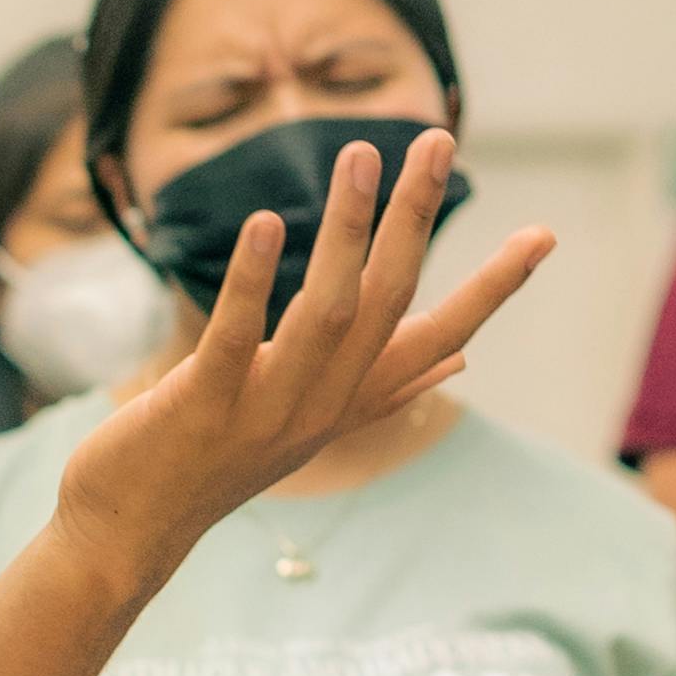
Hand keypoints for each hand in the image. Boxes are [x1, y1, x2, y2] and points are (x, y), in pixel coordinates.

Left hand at [51, 132, 553, 609]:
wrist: (129, 536)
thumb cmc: (214, 466)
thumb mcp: (311, 425)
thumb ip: (383, 387)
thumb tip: (461, 358)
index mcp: (349, 401)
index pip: (439, 338)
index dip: (493, 288)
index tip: (546, 234)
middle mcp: (321, 406)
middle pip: (389, 300)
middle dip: (417, 218)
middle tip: (437, 139)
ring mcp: (265, 410)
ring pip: (327, 310)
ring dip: (348, 229)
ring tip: (359, 155)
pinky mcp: (202, 406)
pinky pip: (236, 335)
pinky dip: (252, 278)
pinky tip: (267, 222)